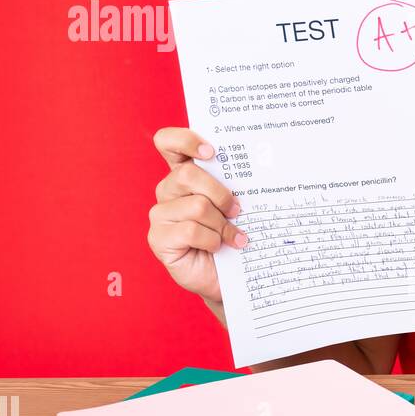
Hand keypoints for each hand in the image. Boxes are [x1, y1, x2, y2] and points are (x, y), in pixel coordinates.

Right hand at [146, 127, 245, 304]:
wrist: (230, 275)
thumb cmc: (233, 235)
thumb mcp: (236, 205)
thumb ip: (234, 184)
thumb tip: (255, 166)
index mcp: (185, 174)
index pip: (169, 143)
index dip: (186, 140)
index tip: (211, 152)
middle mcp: (168, 190)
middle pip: (188, 175)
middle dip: (221, 193)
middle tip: (237, 210)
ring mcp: (160, 214)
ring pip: (196, 206)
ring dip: (222, 223)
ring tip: (233, 235)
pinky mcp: (158, 238)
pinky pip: (190, 230)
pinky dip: (212, 239)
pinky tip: (218, 247)